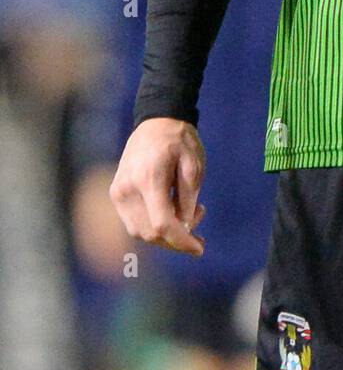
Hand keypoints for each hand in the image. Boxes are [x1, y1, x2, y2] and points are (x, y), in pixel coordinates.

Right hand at [109, 117, 206, 256]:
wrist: (156, 120)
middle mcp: (127, 188)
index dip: (182, 241)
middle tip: (200, 217)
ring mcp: (118, 192)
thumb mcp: (194, 164)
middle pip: (150, 233)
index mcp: (148, 177)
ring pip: (140, 232)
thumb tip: (185, 228)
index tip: (200, 249)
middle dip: (177, 238)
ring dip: (165, 234)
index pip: (162, 224)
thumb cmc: (179, 140)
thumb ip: (189, 199)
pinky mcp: (116, 193)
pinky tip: (171, 211)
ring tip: (189, 213)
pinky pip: (134, 222)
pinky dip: (153, 226)